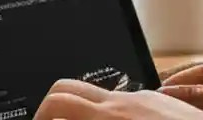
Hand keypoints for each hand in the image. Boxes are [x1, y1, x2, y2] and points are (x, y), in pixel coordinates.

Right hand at [34, 79, 202, 119]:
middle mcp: (126, 101)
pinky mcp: (163, 102)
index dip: (38, 114)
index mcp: (110, 116)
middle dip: (51, 106)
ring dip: (84, 111)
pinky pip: (127, 101)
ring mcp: (146, 97)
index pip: (56, 100)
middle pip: (69, 86)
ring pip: (99, 94)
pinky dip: (112, 114)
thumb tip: (67, 118)